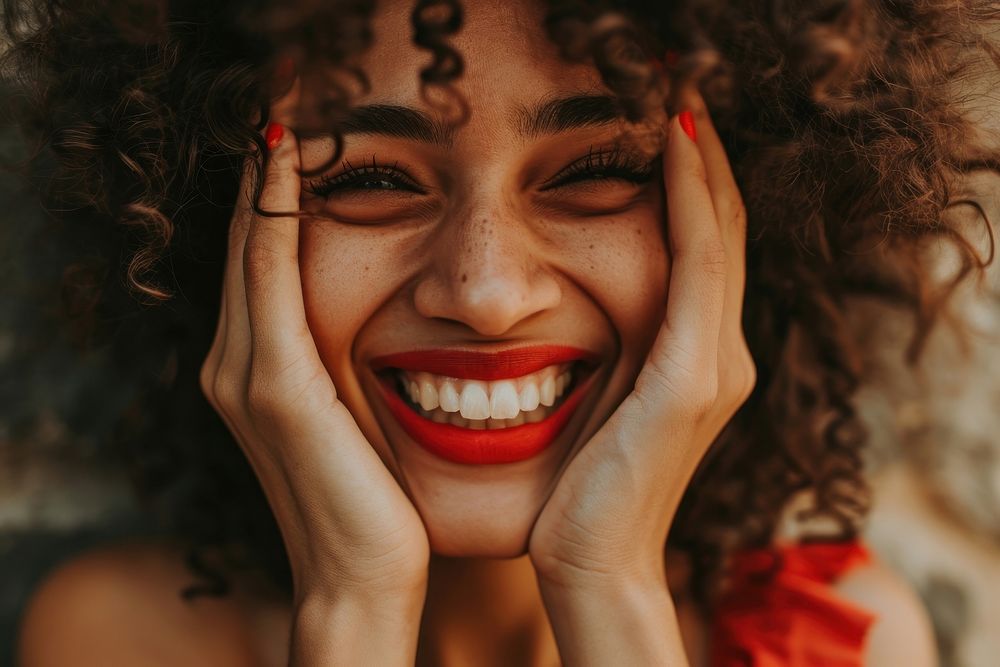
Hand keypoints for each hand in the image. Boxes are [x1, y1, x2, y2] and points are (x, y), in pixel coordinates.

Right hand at [198, 96, 429, 605]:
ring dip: (266, 176)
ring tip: (286, 111)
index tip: (302, 135)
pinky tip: (290, 155)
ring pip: (249, 246)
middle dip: (265, 173)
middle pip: (246, 243)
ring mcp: (246, 373)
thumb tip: (394, 322)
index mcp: (259, 372)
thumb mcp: (359, 422)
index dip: (276, 196)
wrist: (362, 584)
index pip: (263, 261)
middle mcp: (236, 364)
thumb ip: (350, 367)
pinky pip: (270, 271)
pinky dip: (273, 210)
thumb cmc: (376, 507)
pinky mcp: (275, 386)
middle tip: (288, 103)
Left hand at [529, 92, 754, 591]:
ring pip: (721, 232)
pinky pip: (699, 262)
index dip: (694, 178)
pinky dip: (692, 198)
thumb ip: (611, 350)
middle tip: (679, 86)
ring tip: (682, 96)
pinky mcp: (695, 378)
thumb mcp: (598, 403)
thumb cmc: (578, 489)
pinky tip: (672, 142)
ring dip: (704, 160)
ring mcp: (716, 363)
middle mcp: (722, 352)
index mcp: (698, 358)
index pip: (703, 246)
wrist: (590, 564)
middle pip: (723, 228)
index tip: (665, 115)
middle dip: (704, 155)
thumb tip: (568, 297)